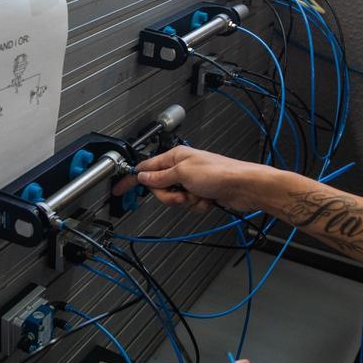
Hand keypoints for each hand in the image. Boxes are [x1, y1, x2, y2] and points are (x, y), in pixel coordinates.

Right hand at [111, 145, 273, 212]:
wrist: (243, 186)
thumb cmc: (218, 173)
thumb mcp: (183, 173)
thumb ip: (160, 176)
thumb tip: (143, 176)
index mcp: (174, 157)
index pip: (146, 168)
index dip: (132, 179)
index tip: (119, 188)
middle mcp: (182, 168)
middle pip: (159, 187)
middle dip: (169, 196)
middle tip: (181, 194)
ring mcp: (191, 182)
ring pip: (175, 199)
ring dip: (186, 202)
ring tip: (198, 195)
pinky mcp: (201, 193)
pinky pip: (190, 204)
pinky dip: (198, 205)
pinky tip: (207, 199)